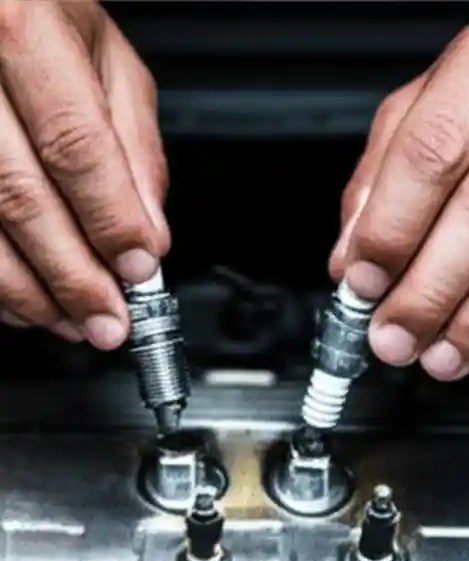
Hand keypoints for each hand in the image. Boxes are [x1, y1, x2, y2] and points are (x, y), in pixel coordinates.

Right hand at [0, 1, 167, 348]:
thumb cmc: (31, 8)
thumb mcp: (101, 50)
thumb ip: (131, 140)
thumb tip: (149, 228)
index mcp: (17, 26)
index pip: (74, 143)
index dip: (110, 217)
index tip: (140, 266)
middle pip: (18, 193)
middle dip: (71, 272)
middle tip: (109, 319)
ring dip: (25, 287)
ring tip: (70, 320)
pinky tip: (19, 298)